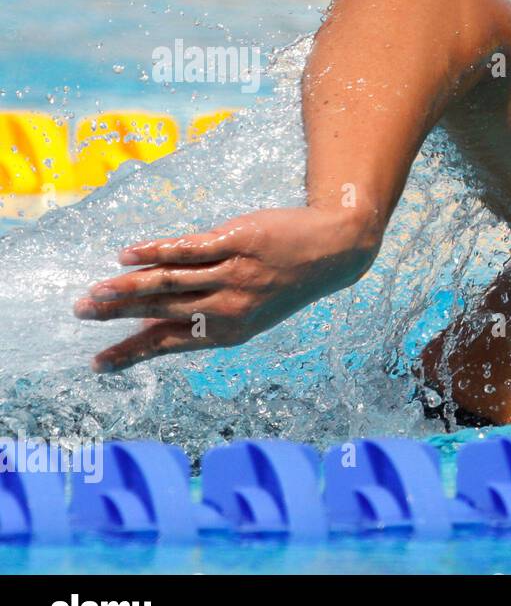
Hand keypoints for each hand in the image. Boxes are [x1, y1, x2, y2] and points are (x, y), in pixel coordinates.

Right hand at [74, 206, 380, 372]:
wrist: (334, 250)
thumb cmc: (284, 282)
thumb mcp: (250, 311)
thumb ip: (205, 315)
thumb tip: (152, 316)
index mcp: (230, 331)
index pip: (169, 343)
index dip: (131, 353)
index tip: (98, 363)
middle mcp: (229, 307)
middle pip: (162, 312)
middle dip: (118, 315)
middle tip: (82, 313)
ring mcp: (233, 274)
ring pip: (169, 282)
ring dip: (128, 287)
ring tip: (96, 291)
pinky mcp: (236, 242)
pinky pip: (188, 248)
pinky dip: (155, 251)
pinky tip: (127, 255)